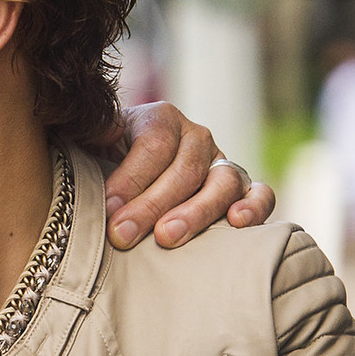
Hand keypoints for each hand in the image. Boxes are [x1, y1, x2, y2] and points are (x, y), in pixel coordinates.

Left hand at [97, 102, 275, 249]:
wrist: (127, 169)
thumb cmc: (107, 158)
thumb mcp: (93, 140)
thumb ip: (96, 130)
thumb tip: (107, 132)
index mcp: (161, 118)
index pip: (154, 144)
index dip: (131, 177)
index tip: (108, 207)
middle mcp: (196, 137)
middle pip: (184, 170)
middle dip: (151, 206)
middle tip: (123, 234)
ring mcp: (222, 162)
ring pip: (222, 183)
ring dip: (196, 212)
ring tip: (168, 237)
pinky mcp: (242, 188)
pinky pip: (261, 194)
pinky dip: (255, 207)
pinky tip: (237, 223)